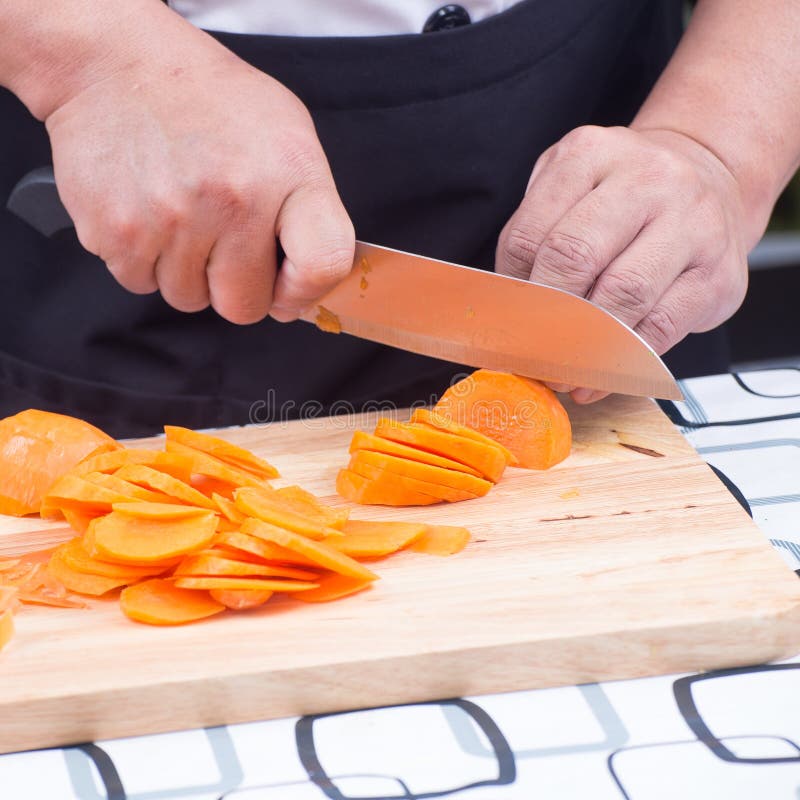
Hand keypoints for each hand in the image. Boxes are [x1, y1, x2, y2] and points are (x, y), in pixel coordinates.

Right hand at [44, 10, 353, 323]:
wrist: (116, 66)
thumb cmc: (212, 104)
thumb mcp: (287, 134)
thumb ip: (309, 211)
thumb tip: (302, 289)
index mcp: (287, 173)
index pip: (323, 264)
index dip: (307, 292)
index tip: (290, 287)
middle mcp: (232, 200)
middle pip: (244, 306)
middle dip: (237, 287)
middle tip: (224, 243)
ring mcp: (171, 220)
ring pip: (190, 299)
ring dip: (188, 273)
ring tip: (183, 217)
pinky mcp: (117, 233)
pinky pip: (143, 284)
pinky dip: (146, 261)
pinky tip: (150, 215)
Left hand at [495, 125, 748, 401]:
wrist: (715, 177)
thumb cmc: (626, 195)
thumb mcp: (571, 187)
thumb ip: (534, 236)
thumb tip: (499, 311)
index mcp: (591, 156)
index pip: (529, 235)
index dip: (508, 292)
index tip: (499, 328)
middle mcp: (647, 181)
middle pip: (574, 258)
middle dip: (542, 318)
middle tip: (525, 355)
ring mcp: (691, 225)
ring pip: (622, 296)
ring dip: (582, 345)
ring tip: (559, 373)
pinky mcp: (717, 274)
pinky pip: (661, 326)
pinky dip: (623, 360)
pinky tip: (598, 377)